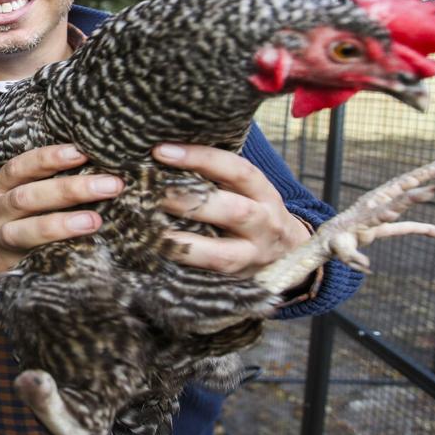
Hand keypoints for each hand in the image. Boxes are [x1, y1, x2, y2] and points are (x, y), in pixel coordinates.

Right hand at [0, 144, 124, 282]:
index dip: (49, 157)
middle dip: (71, 189)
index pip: (21, 167)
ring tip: (96, 221)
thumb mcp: (9, 192)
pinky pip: (30, 262)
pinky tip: (83, 254)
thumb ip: (38, 181)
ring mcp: (0, 240)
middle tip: (111, 185)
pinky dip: (55, 255)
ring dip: (63, 225)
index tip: (81, 151)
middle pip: (29, 197)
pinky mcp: (7, 267)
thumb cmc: (4, 216)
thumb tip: (92, 164)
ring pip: (27, 231)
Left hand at [153, 143, 312, 279]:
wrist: (288, 255)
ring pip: (220, 254)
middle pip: (232, 212)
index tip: (162, 151)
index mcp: (265, 194)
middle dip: (188, 201)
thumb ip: (217, 176)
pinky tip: (153, 256)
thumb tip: (164, 155)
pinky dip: (180, 268)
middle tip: (149, 192)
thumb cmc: (254, 213)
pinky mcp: (236, 282)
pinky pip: (207, 278)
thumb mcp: (248, 190)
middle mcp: (263, 225)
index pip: (237, 171)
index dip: (202, 158)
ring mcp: (251, 258)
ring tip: (146, 230)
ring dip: (180, 242)